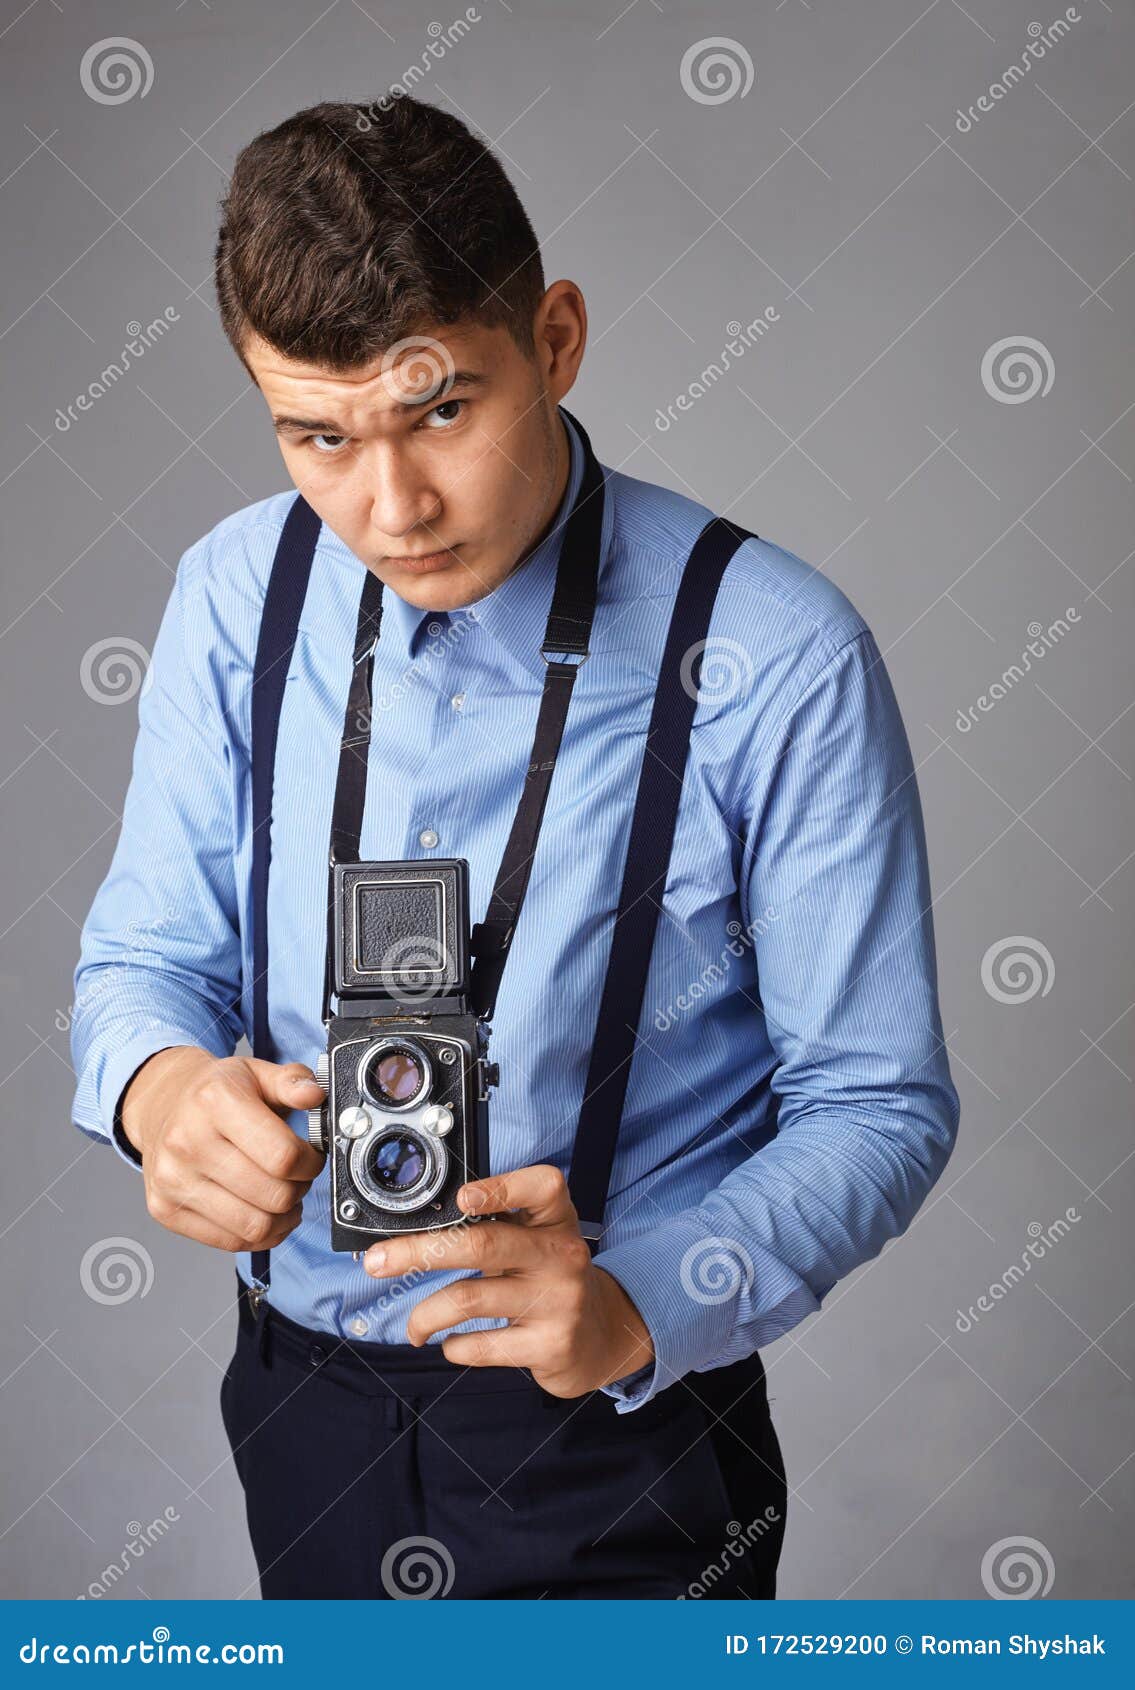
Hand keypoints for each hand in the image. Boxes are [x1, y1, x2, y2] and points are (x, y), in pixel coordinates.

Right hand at [120, 1047, 325, 1252]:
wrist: (161, 1103)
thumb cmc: (214, 1092)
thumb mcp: (256, 1071)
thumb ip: (292, 1081)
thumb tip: (314, 1094)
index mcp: (215, 1102)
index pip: (283, 1156)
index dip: (312, 1163)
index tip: (313, 1157)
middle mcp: (187, 1142)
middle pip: (274, 1196)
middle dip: (300, 1190)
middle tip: (299, 1177)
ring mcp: (173, 1180)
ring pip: (255, 1227)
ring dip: (283, 1217)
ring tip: (283, 1196)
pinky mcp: (165, 1210)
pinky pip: (230, 1242)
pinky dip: (259, 1235)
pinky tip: (262, 1211)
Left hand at [363, 1164, 654, 1397]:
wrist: (600, 1336)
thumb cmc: (548, 1278)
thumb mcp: (535, 1241)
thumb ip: (494, 1226)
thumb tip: (414, 1227)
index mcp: (556, 1219)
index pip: (542, 1187)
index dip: (502, 1187)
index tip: (461, 1195)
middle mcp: (562, 1255)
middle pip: (483, 1244)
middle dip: (419, 1252)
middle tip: (377, 1261)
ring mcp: (559, 1301)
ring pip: (469, 1298)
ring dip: (425, 1315)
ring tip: (414, 1327)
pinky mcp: (550, 1345)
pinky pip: (482, 1345)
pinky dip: (454, 1346)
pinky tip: (451, 1343)